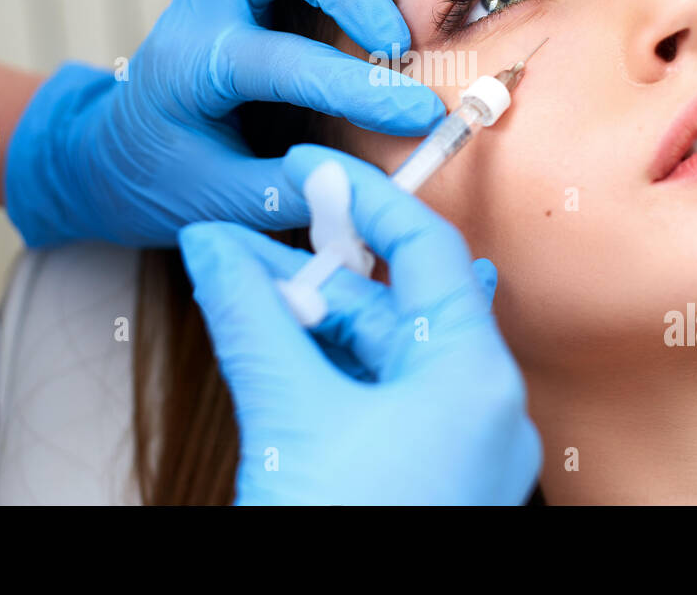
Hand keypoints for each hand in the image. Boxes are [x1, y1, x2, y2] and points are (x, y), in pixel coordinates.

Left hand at [5, 0, 443, 245]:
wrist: (116, 151)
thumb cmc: (171, 180)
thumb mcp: (222, 203)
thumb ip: (291, 193)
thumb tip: (365, 184)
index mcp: (193, 74)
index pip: (284, 65)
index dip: (360, 89)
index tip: (421, 116)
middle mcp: (198, 11)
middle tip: (397, 45)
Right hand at [178, 143, 541, 504]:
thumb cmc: (339, 530)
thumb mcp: (286, 413)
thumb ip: (250, 315)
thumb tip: (213, 245)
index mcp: (474, 377)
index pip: (427, 250)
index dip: (367, 197)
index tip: (313, 166)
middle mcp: (483, 408)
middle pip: (405, 302)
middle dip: (326, 265)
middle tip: (262, 231)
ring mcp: (460, 448)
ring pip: (389, 354)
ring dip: (320, 319)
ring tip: (249, 288)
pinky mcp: (431, 478)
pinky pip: (386, 399)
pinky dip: (332, 369)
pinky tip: (279, 347)